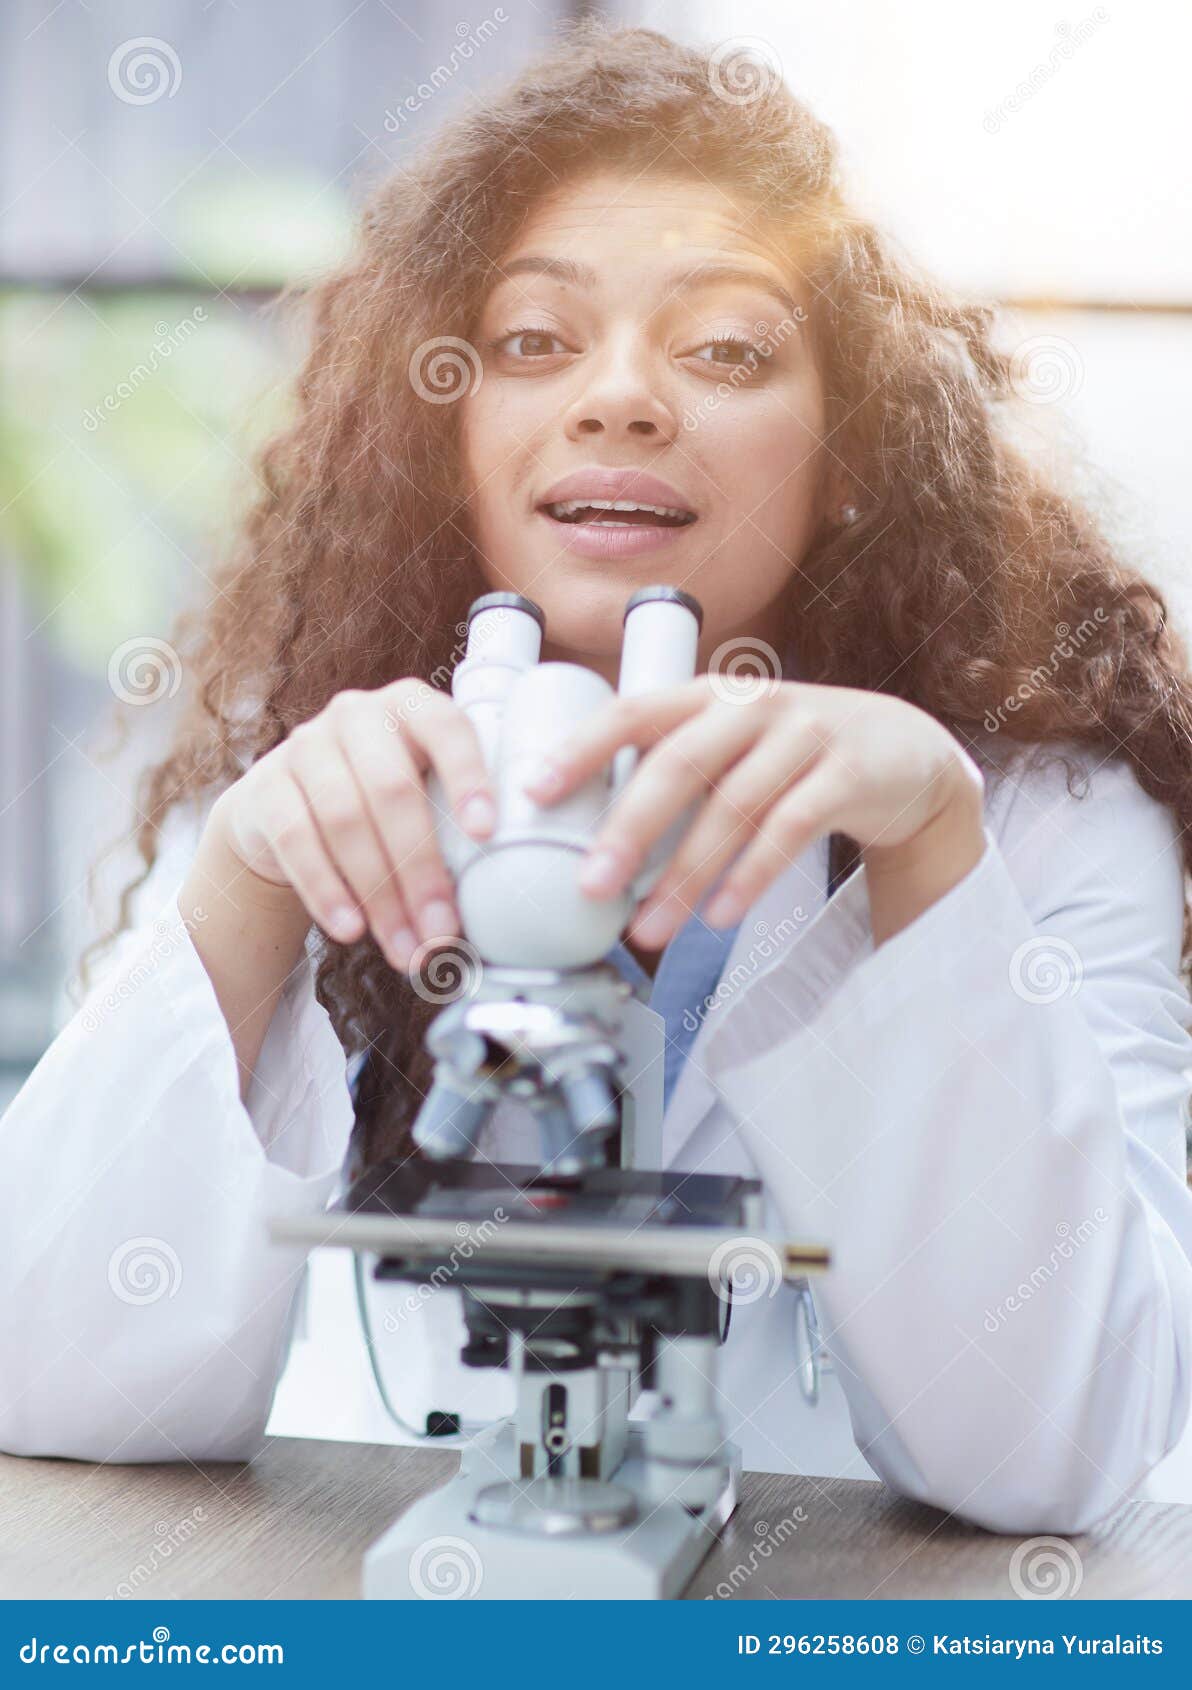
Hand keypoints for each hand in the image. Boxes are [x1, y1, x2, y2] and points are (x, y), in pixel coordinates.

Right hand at [210, 680, 493, 968]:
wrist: (287, 807)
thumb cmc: (380, 805)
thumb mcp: (421, 794)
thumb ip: (453, 826)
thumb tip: (488, 904)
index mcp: (413, 708)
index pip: (447, 728)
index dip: (468, 778)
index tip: (486, 833)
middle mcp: (358, 715)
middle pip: (392, 791)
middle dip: (421, 870)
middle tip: (442, 930)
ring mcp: (306, 745)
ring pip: (344, 820)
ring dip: (378, 894)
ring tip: (404, 948)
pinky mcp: (265, 785)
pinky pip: (297, 840)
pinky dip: (326, 891)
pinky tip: (350, 930)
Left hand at [520, 677, 985, 947]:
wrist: (902, 751)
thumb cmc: (792, 756)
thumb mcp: (732, 745)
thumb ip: (674, 771)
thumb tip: (589, 839)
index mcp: (708, 696)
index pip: (634, 710)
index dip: (582, 748)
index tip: (534, 792)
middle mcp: (753, 706)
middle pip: (680, 765)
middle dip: (629, 830)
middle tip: (592, 886)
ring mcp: (805, 736)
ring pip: (733, 808)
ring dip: (686, 875)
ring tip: (649, 928)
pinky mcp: (848, 774)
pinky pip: (790, 830)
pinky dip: (750, 878)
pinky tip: (720, 918)